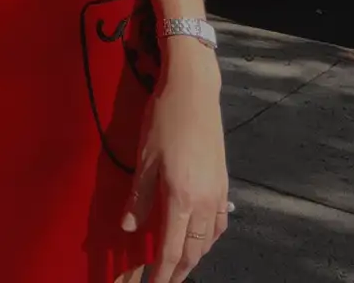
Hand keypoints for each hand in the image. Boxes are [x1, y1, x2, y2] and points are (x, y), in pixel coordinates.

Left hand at [121, 43, 228, 282]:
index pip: (171, 249)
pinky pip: (219, 222)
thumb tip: (129, 227)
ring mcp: (218, 193)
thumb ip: (139, 196)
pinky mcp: (224, 182)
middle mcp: (204, 201)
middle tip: (165, 281)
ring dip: (194, 256)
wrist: (194, 91)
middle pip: (193, 251)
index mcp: (180, 197)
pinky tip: (200, 237)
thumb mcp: (144, 158)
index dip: (161, 273)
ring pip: (209, 240)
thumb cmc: (164, 119)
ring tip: (179, 264)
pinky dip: (210, 238)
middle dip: (179, 271)